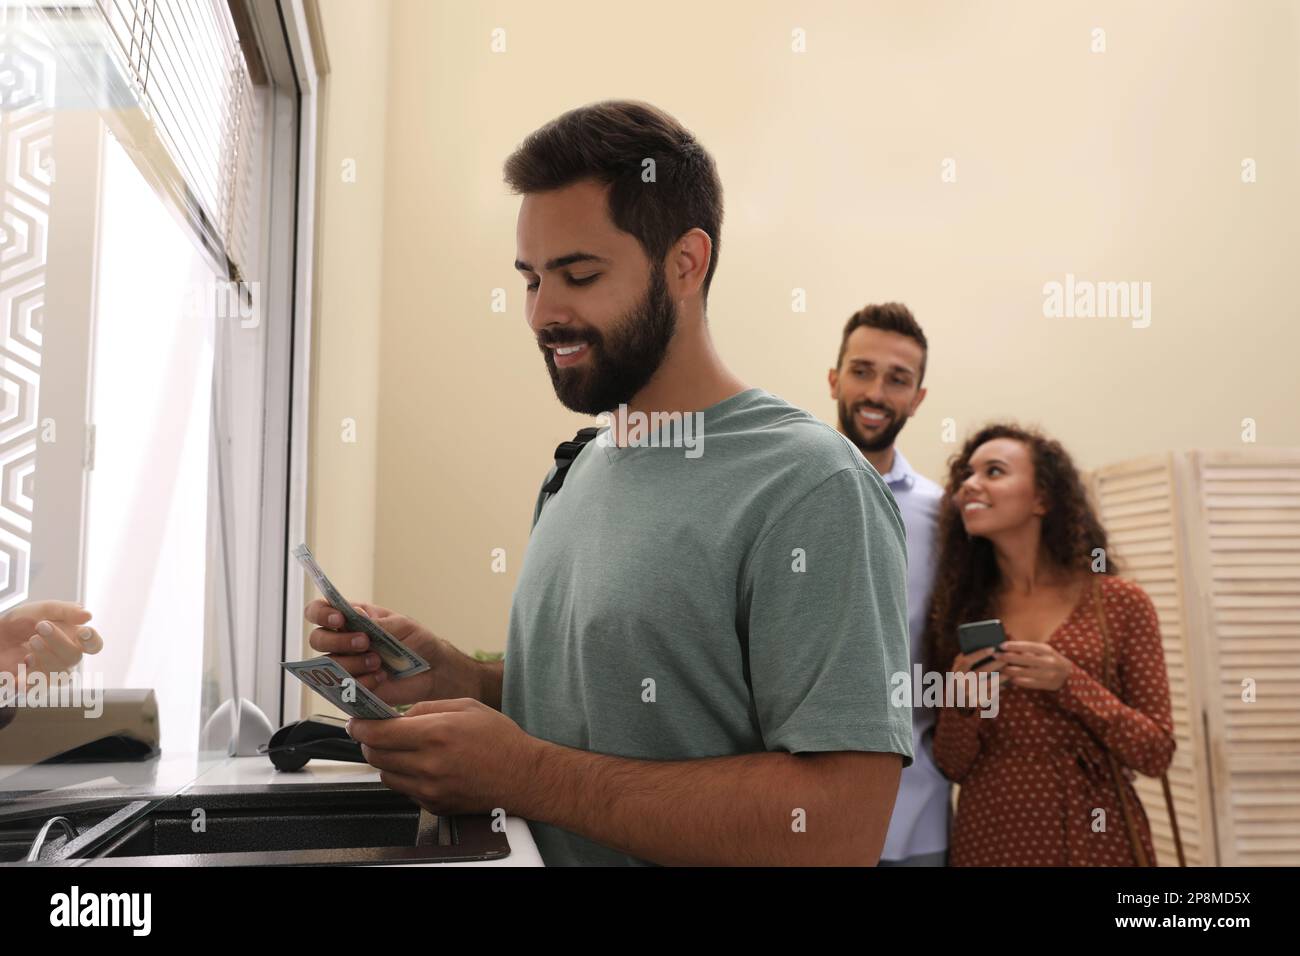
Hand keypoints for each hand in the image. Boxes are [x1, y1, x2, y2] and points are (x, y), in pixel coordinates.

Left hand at [0, 601, 102, 677]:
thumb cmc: (21, 622)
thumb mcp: (43, 609)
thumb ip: (65, 611)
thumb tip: (88, 616)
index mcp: (73, 639)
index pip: (94, 645)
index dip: (93, 641)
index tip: (82, 632)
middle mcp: (65, 656)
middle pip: (74, 657)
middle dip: (58, 642)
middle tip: (40, 627)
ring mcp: (50, 671)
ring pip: (60, 675)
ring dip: (45, 657)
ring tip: (30, 642)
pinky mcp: (33, 683)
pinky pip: (38, 687)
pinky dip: (29, 678)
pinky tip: (21, 667)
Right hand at [303, 600, 478, 706]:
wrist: (433, 671)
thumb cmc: (417, 641)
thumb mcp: (401, 625)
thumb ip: (377, 623)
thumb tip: (354, 615)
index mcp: (352, 619)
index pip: (319, 611)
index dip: (320, 614)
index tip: (338, 619)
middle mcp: (343, 641)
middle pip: (317, 639)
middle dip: (338, 641)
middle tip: (365, 643)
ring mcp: (346, 665)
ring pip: (328, 665)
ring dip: (353, 663)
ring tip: (378, 663)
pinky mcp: (352, 688)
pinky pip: (342, 688)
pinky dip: (362, 682)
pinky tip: (380, 678)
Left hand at [347, 698, 538, 814]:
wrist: (523, 776)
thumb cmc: (500, 739)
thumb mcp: (465, 706)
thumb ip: (426, 708)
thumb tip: (399, 715)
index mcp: (436, 734)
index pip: (379, 733)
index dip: (361, 726)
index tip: (356, 722)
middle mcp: (429, 765)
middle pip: (376, 756)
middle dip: (370, 742)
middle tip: (377, 733)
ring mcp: (430, 789)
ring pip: (386, 776)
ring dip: (386, 761)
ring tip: (402, 749)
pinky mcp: (434, 806)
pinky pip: (405, 790)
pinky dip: (405, 777)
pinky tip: (421, 765)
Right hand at [947, 647, 1004, 710]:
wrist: (954, 697)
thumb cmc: (960, 676)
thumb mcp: (959, 666)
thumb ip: (967, 657)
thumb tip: (985, 648)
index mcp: (956, 671)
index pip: (967, 660)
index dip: (980, 654)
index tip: (993, 648)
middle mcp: (961, 683)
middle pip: (981, 672)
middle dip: (995, 664)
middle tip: (1006, 659)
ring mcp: (968, 693)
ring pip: (988, 684)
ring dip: (1001, 677)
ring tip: (1009, 671)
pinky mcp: (976, 702)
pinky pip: (990, 694)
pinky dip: (998, 687)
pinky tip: (1005, 683)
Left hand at [994, 640, 1073, 690]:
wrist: (1068, 674)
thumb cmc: (1049, 658)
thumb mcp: (1043, 650)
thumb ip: (1028, 649)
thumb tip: (1006, 647)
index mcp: (1047, 650)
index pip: (1029, 646)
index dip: (1014, 646)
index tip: (1002, 646)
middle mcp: (1049, 661)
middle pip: (1026, 659)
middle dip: (1009, 657)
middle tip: (996, 656)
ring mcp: (1049, 674)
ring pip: (1026, 673)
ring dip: (1011, 670)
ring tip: (1000, 668)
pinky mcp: (1048, 685)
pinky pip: (1030, 683)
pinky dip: (1019, 681)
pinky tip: (1010, 678)